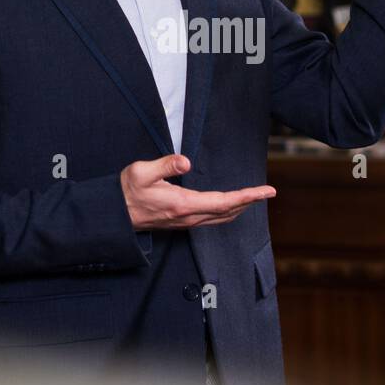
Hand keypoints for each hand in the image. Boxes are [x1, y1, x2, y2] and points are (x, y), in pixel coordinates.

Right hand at [121, 154, 275, 230]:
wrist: (116, 215)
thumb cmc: (127, 191)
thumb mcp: (141, 172)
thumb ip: (164, 165)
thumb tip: (185, 162)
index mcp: (183, 204)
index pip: (224, 202)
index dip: (248, 196)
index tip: (266, 191)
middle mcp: (189, 217)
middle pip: (228, 212)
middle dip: (250, 202)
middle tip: (268, 192)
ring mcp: (187, 222)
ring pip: (222, 218)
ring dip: (241, 208)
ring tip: (255, 197)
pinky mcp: (183, 222)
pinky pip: (213, 220)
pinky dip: (228, 212)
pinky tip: (232, 206)